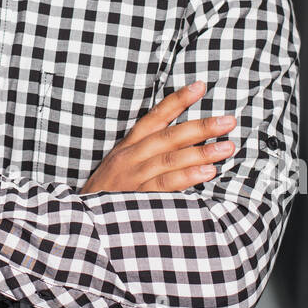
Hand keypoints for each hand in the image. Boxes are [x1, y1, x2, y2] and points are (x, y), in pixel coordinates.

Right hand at [80, 80, 236, 193]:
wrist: (79, 222)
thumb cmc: (106, 192)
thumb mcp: (119, 165)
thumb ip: (144, 152)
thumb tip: (182, 142)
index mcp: (128, 146)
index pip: (155, 117)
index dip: (178, 101)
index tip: (201, 86)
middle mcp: (130, 157)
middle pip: (170, 136)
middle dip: (201, 127)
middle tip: (229, 121)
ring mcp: (133, 178)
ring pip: (171, 159)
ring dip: (201, 152)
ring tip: (227, 147)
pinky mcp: (136, 199)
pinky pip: (165, 186)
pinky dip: (187, 177)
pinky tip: (207, 172)